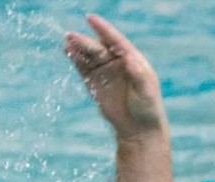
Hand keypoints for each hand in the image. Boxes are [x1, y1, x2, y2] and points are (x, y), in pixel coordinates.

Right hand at [65, 15, 167, 141]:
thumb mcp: (146, 91)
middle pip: (99, 47)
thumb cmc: (148, 109)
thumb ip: (138, 74)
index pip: (116, 40)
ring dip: (78, 49)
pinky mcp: (95, 84)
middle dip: (86, 41)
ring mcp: (105, 72)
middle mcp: (118, 63)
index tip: (90, 19)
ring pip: (90, 56)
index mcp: (132, 59)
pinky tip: (68, 52)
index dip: (103, 29)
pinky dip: (76, 61)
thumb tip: (129, 58)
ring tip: (67, 42)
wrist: (139, 129)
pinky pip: (84, 69)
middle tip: (71, 36)